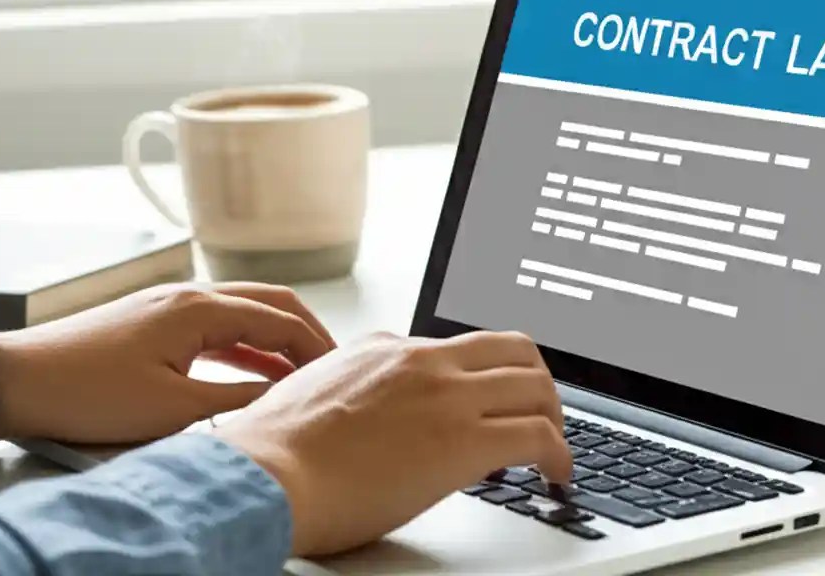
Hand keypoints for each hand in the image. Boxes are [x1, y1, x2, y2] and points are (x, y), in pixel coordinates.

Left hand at [0, 282, 334, 443]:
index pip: (280, 319)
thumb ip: (236, 399)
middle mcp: (189, 295)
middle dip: (307, 332)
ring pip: (244, 312)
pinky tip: (256, 373)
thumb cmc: (88, 393)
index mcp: (199, 308)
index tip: (341, 374)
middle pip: (269, 302)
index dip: (317, 347)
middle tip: (335, 365)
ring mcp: (170, 305)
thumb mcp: (173, 409)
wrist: (17, 381)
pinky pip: (217, 326)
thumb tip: (282, 398)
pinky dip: (245, 346)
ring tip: (305, 373)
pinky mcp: (154, 322)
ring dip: (277, 339)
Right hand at [214, 330, 571, 556]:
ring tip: (554, 448)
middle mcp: (422, 360)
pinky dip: (560, 454)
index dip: (483, 380)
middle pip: (512, 349)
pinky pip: (539, 436)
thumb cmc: (274, 454)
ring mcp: (446, 395)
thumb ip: (352, 391)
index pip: (457, 349)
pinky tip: (557, 474)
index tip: (489, 404)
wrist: (264, 476)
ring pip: (536, 386)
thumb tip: (366, 413)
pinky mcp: (463, 441)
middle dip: (535, 383)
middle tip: (540, 415)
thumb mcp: (314, 396)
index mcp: (385, 349)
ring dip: (554, 417)